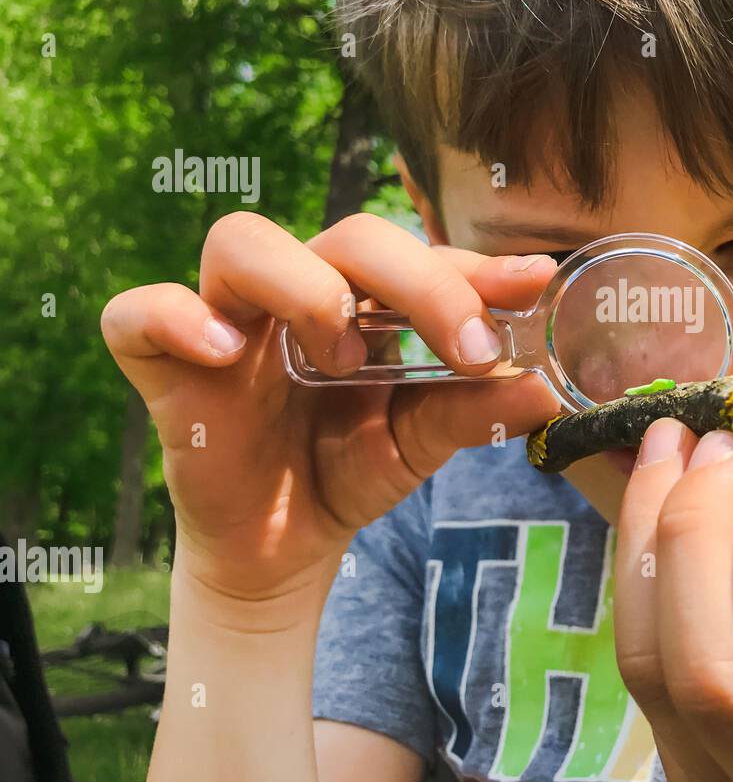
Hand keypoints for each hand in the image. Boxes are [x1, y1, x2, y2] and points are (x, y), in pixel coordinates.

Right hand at [101, 211, 560, 600]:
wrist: (279, 546)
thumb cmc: (348, 470)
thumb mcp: (419, 444)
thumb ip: (473, 412)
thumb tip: (543, 391)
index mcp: (367, 299)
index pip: (421, 256)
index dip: (476, 267)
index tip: (535, 285)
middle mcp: (299, 292)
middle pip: (348, 235)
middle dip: (418, 280)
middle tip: (467, 347)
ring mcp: (227, 318)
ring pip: (243, 242)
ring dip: (305, 286)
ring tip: (343, 355)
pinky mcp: (164, 362)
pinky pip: (140, 313)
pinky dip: (176, 318)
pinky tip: (225, 352)